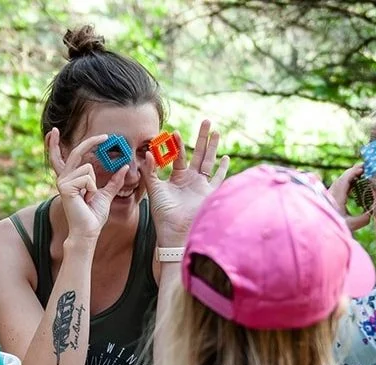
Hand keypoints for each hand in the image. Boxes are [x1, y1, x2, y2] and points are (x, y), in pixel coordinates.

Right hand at [47, 128, 128, 241]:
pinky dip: (91, 188)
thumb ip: (113, 181)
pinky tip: (86, 199)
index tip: (99, 136)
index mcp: (71, 178)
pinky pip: (86, 176)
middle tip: (105, 136)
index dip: (82, 144)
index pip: (74, 155)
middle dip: (91, 142)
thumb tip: (124, 168)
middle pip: (76, 152)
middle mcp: (64, 178)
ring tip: (89, 198)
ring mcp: (62, 181)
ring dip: (93, 184)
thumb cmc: (94, 216)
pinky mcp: (65, 186)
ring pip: (87, 168)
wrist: (88, 231)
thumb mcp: (106, 195)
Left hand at [145, 120, 229, 246]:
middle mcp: (191, 179)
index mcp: (178, 177)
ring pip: (209, 162)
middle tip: (206, 120)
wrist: (173, 232)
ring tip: (216, 131)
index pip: (179, 155)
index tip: (175, 133)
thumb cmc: (162, 214)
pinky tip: (226, 158)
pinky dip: (222, 169)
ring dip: (213, 147)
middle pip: (198, 153)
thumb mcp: (154, 189)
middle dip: (202, 137)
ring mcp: (201, 186)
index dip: (177, 145)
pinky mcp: (209, 194)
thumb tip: (149, 152)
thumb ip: (150, 171)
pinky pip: (218, 179)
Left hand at [328, 163, 371, 232]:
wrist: (319, 231)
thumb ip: (363, 219)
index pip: (345, 179)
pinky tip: (355, 183)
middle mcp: (332, 193)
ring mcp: (330, 194)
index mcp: (336, 197)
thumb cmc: (334, 228)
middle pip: (343, 177)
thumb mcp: (351, 225)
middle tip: (367, 167)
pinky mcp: (330, 197)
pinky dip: (348, 182)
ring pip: (341, 180)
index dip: (355, 171)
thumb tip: (371, 213)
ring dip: (351, 176)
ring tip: (363, 173)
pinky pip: (340, 185)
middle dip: (355, 170)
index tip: (364, 168)